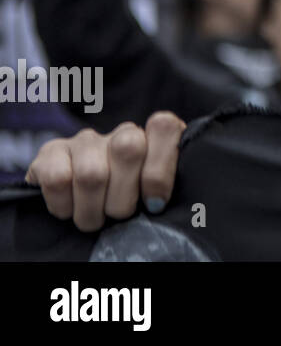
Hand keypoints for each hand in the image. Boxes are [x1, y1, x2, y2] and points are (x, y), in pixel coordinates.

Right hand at [24, 112, 185, 231]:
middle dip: (123, 197)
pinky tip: (69, 208)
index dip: (159, 169)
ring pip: (92, 173)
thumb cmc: (127, 202)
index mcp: (154, 138)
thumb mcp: (152, 196)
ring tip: (93, 218)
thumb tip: (156, 201)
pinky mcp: (50, 152)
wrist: (78, 201)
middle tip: (118, 214)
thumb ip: (160, 185)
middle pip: (128, 149)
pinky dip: (64, 205)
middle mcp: (122, 132)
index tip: (154, 203)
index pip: (164, 127)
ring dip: (92, 210)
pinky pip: (57, 179)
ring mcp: (86, 140)